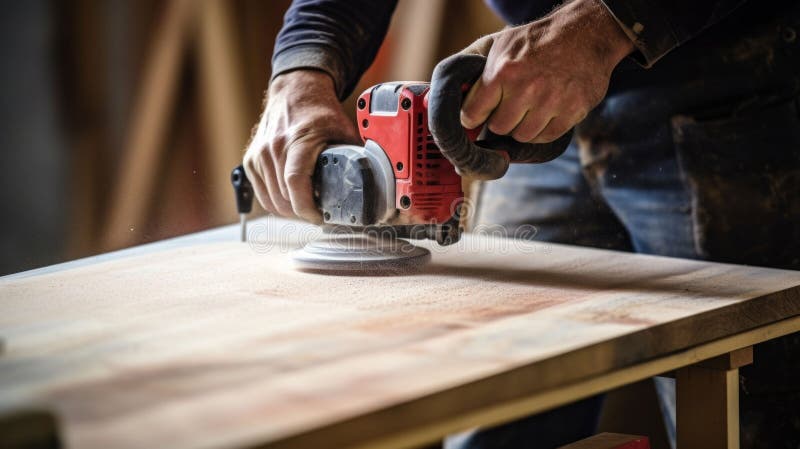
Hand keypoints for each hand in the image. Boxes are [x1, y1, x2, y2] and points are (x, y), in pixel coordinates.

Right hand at [243, 70, 359, 222]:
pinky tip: (293, 201)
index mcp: (298, 140)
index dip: (307, 207)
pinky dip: (276, 204)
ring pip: (272, 201)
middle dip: (303, 213)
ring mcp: (259, 155)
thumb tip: (377, 179)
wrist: (294, 92)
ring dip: (290, 211)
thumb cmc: (320, 112)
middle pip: (284, 198)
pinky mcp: (251, 160)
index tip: (321, 217)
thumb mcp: (344, 129)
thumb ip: (358, 155)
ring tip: (308, 208)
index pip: (295, 182)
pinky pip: (262, 195)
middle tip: (321, 214)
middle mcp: (273, 148)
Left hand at [460, 0, 633, 142]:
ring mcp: (552, 102)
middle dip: (500, 120)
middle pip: (498, 128)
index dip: (473, 117)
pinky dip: (542, 130)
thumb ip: (473, 65)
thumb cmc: (537, 41)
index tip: (478, 115)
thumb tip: (448, 89)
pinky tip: (544, 113)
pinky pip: (546, 137)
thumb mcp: (501, 43)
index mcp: (503, 72)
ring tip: (528, 109)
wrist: (586, 34)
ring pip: (522, 137)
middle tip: (508, 108)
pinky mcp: (573, 111)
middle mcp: (527, 89)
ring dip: (522, 127)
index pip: (472, 114)